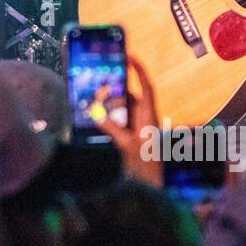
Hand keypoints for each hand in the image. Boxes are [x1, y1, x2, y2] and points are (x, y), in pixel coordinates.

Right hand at [93, 57, 161, 186]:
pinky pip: (118, 123)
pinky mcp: (131, 138)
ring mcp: (138, 129)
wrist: (152, 189)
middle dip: (114, 92)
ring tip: (93, 105)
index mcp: (149, 117)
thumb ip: (112, 129)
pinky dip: (108, 121)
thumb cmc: (146, 167)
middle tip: (98, 86)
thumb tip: (96, 114)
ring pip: (122, 111)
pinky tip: (96, 121)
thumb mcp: (127, 146)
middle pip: (129, 98)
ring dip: (109, 108)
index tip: (128, 56)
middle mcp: (145, 120)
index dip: (138, 70)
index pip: (146, 87)